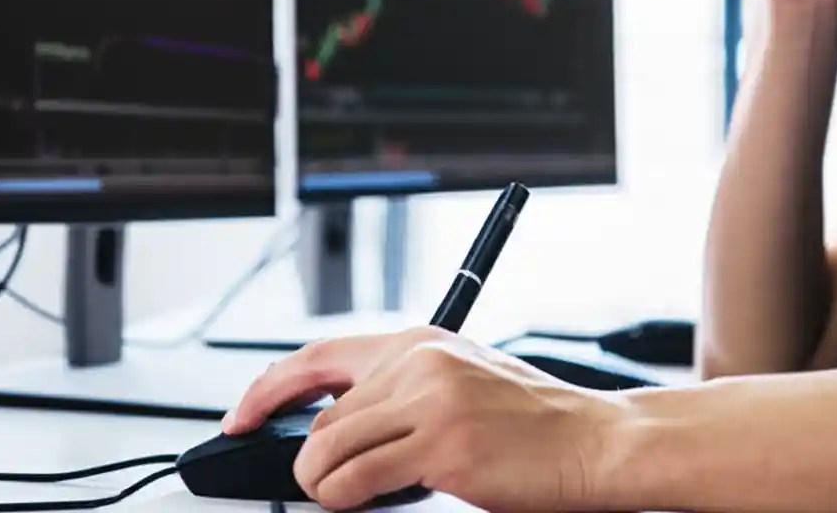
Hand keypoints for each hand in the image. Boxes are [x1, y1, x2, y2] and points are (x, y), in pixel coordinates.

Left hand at [223, 327, 630, 511]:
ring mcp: (431, 400)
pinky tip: (352, 499)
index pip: (318, 356)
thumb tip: (333, 429)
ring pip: (327, 446)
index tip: (240, 417)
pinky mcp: (443, 444)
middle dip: (309, 458)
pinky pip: (357, 475)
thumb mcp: (462, 382)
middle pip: (321, 415)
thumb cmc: (534, 423)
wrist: (597, 441)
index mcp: (419, 341)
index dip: (268, 388)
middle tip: (320, 482)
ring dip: (319, 482)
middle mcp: (419, 361)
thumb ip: (402, 392)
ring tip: (338, 494)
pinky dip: (339, 496)